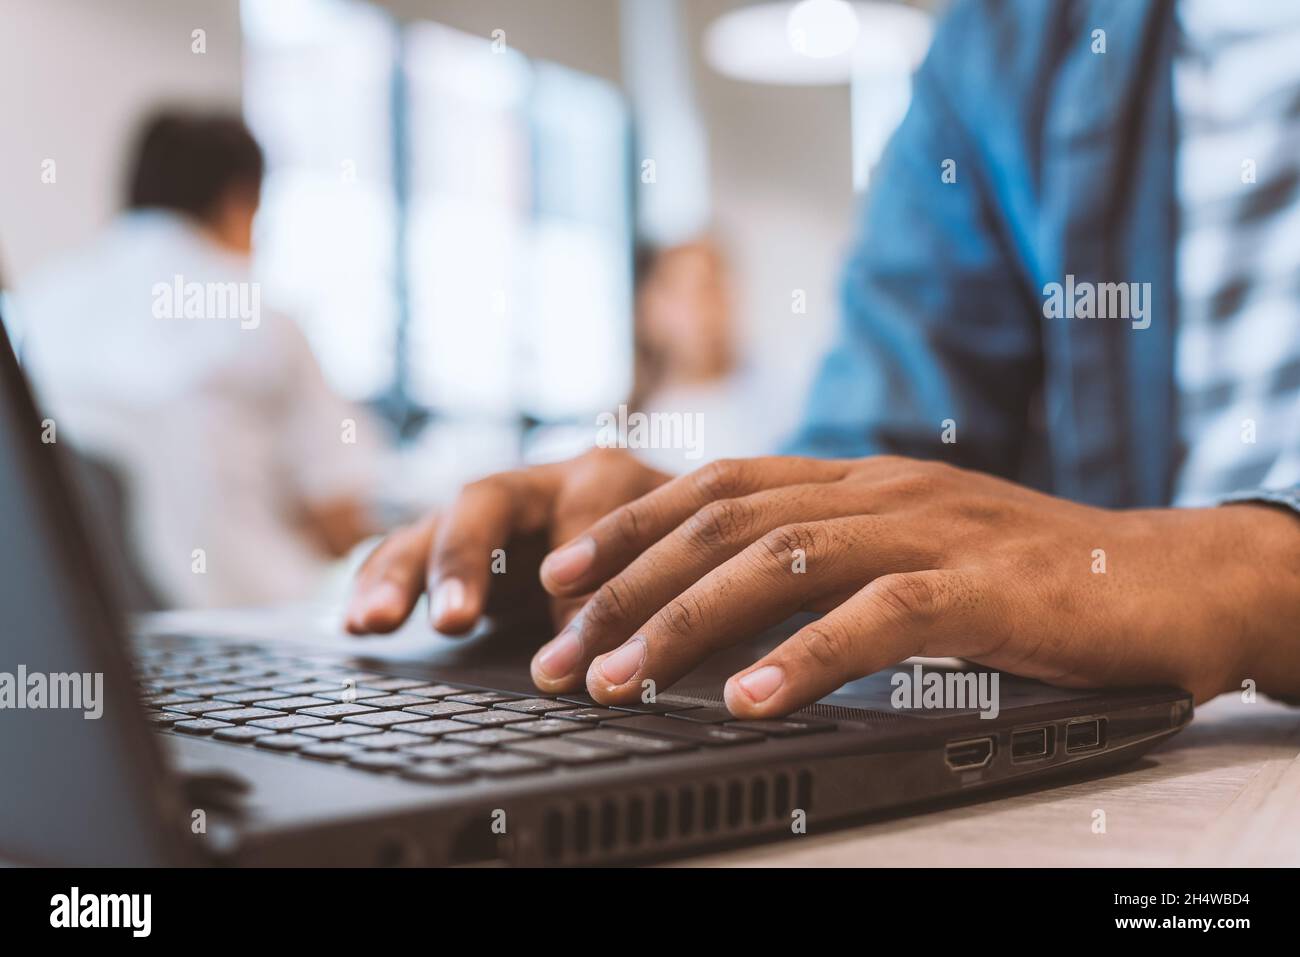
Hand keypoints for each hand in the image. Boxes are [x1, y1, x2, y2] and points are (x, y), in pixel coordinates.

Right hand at [344, 448, 669, 635]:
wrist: (656, 529)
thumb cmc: (672, 550)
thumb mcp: (675, 563)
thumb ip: (643, 591)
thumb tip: (600, 653)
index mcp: (604, 475)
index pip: (582, 510)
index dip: (576, 571)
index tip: (572, 636)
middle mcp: (538, 481)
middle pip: (489, 501)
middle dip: (465, 560)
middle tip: (452, 620)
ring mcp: (491, 510)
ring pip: (436, 526)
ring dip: (404, 576)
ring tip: (376, 623)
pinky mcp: (454, 540)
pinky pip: (406, 552)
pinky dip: (379, 584)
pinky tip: (357, 623)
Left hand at [531, 455, 1299, 713]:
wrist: (1172, 576)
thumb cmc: (1027, 579)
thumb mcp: (912, 551)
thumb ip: (834, 559)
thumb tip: (734, 605)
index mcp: (859, 479)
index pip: (721, 485)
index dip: (633, 526)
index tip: (560, 575)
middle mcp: (882, 489)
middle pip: (726, 522)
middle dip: (628, 588)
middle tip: (558, 653)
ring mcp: (935, 530)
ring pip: (782, 560)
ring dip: (686, 623)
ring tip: (618, 679)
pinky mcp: (988, 587)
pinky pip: (879, 618)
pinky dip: (806, 658)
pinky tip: (749, 700)